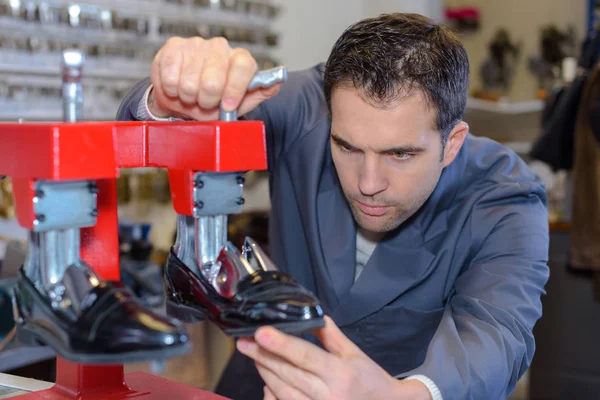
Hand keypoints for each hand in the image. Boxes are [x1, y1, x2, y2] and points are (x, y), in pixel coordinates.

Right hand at [149, 36, 281, 119]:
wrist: (182, 99)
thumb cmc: (212, 101)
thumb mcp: (239, 103)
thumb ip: (259, 93)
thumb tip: (277, 82)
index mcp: (240, 59)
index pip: (243, 66)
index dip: (235, 89)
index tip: (227, 105)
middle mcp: (220, 47)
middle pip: (214, 80)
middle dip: (207, 100)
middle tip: (205, 102)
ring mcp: (197, 45)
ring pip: (190, 83)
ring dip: (188, 97)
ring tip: (190, 96)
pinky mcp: (174, 47)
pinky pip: (171, 76)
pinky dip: (171, 90)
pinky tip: (176, 87)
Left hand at [237, 316, 431, 399]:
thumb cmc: (370, 380)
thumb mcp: (354, 354)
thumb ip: (331, 336)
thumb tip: (311, 315)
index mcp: (341, 374)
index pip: (304, 356)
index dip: (280, 344)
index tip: (259, 332)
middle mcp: (328, 395)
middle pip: (287, 373)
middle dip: (262, 355)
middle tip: (244, 341)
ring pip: (282, 391)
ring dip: (265, 372)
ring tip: (254, 355)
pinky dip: (272, 393)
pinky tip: (267, 380)